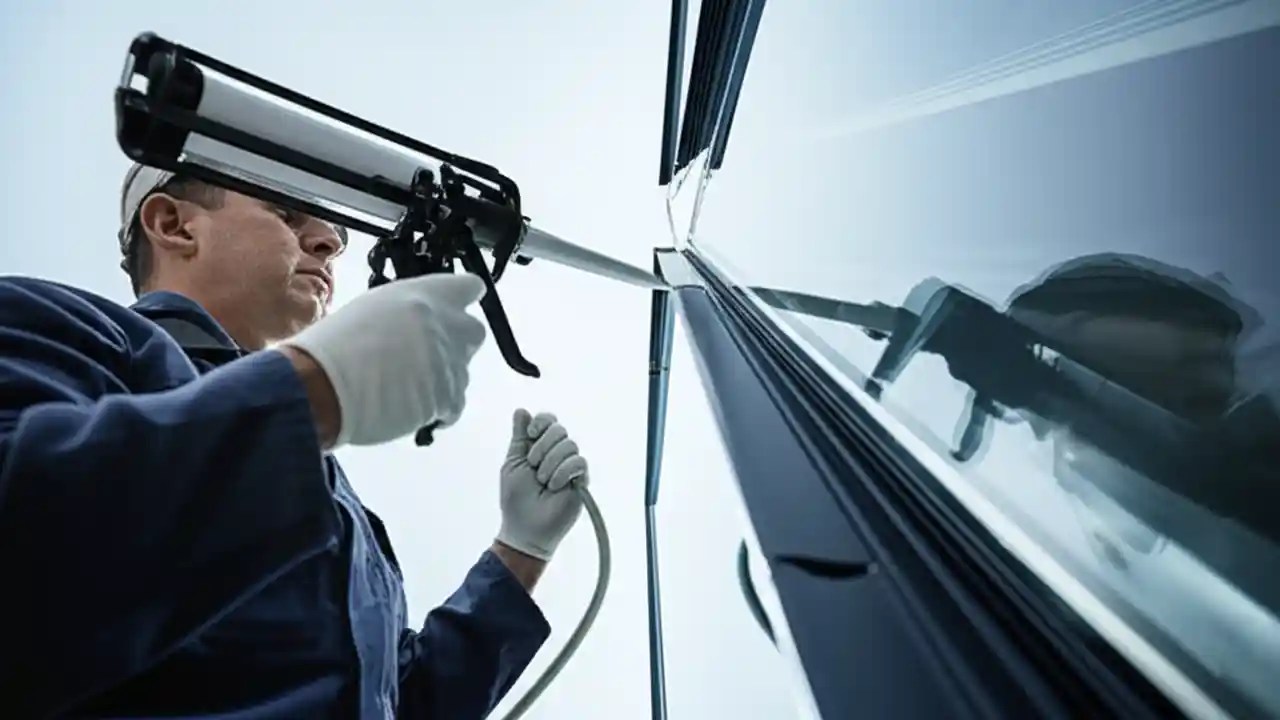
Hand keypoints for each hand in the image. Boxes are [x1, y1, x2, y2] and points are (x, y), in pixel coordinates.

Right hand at [280, 273, 487, 447]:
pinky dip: (440, 409)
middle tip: (426, 356)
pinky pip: (455, 404)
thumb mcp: (373, 308)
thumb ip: (406, 314)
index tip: (451, 312)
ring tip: (406, 387)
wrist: (325, 382)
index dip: (462, 301)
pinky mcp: (448, 397)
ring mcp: (452, 361)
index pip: (470, 287)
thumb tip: (414, 328)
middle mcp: (448, 323)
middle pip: (474, 332)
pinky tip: (414, 408)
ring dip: (443, 379)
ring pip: (462, 371)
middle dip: (457, 344)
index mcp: (428, 294)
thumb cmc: (337, 342)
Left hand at [496, 409, 589, 561]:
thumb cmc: (516, 498)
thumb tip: (521, 410)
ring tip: (543, 482)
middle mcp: (557, 453)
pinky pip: (578, 462)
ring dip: (550, 463)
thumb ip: (519, 437)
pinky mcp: (581, 480)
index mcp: (540, 447)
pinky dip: (563, 472)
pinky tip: (554, 486)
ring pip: (569, 445)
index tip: (531, 435)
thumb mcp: (514, 462)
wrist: (526, 527)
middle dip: (542, 447)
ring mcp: (570, 466)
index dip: (542, 422)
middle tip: (533, 466)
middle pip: (559, 430)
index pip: (549, 421)